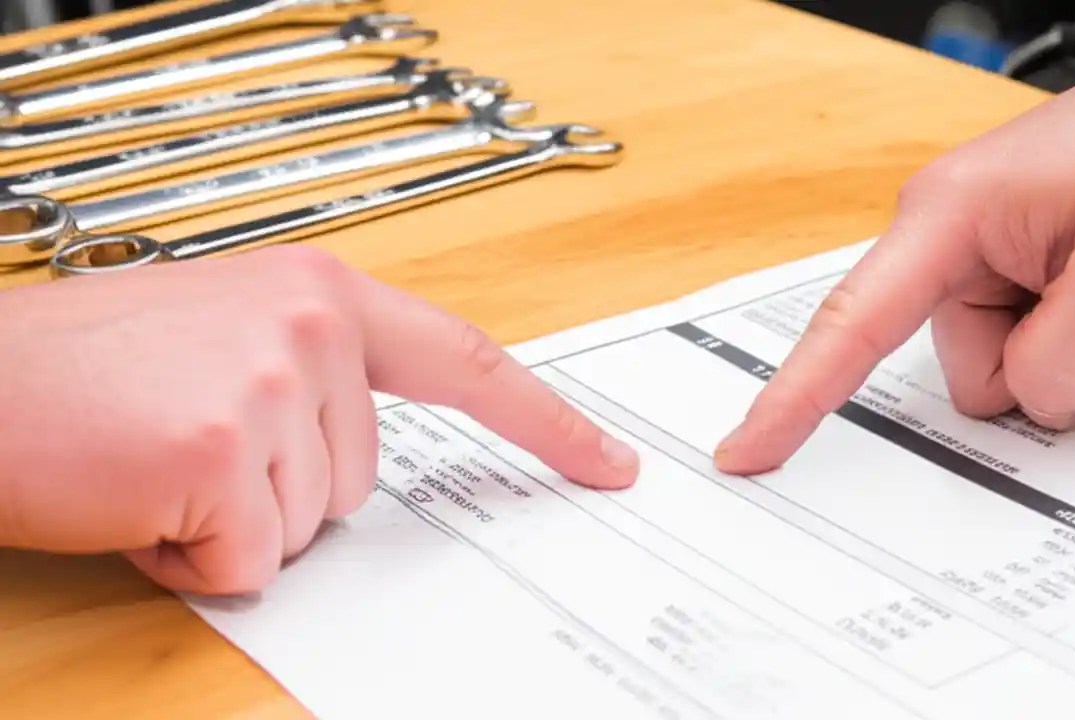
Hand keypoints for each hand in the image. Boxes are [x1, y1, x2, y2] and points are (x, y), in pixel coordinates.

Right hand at [0, 246, 639, 594]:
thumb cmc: (87, 367)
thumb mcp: (227, 333)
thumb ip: (318, 377)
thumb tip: (359, 459)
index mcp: (321, 293)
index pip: (465, 362)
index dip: (542, 420)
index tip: (602, 462)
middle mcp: (310, 327)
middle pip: (361, 481)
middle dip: (279, 490)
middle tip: (189, 443)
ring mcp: (270, 385)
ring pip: (309, 527)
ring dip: (232, 522)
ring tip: (156, 463)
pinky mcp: (222, 452)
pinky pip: (249, 563)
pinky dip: (190, 558)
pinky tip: (139, 500)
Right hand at [715, 1, 1074, 474]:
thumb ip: (1061, 361)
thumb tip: (1025, 403)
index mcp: (944, 217)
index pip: (851, 325)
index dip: (794, 399)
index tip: (745, 448)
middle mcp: (945, 232)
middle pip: (958, 361)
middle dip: (1028, 364)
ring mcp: (977, 247)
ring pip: (997, 358)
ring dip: (1055, 346)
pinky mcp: (1008, 260)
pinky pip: (1021, 337)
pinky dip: (1063, 331)